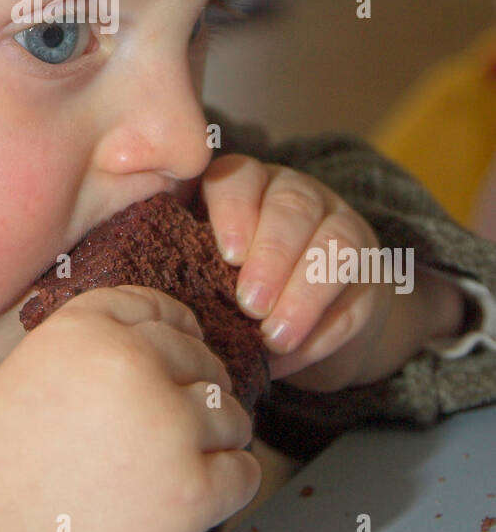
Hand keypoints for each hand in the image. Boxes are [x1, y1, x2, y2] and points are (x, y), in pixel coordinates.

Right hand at [0, 285, 260, 531]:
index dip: (177, 331)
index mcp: (85, 328)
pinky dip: (228, 485)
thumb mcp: (28, 375)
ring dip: (216, 439)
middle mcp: (132, 365)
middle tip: (179, 424)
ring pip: (230, 416)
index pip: (157, 309)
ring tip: (180, 465)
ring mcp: (168, 427)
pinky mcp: (192, 491)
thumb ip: (91, 357)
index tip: (183, 348)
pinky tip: (197, 496)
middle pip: (200, 362)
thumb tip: (154, 357)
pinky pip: (242, 473)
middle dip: (198, 391)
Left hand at [200, 155, 459, 389]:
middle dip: (272, 255)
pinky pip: (356, 298)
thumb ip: (190, 263)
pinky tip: (294, 355)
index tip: (228, 255)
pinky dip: (324, 331)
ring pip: (335, 245)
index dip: (235, 210)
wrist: (306, 316)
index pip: (242, 177)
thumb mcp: (208, 265)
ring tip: (273, 337)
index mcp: (250, 186)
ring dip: (303, 294)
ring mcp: (341, 230)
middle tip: (250, 303)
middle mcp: (299, 197)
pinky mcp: (370, 277)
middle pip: (294, 206)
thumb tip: (162, 296)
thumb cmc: (233, 285)